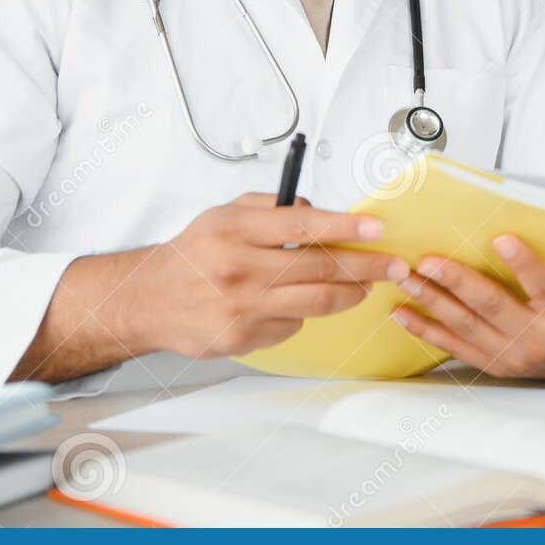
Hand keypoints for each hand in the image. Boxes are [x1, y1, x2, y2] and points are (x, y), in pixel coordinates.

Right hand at [122, 194, 407, 358]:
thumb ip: (273, 206)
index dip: (345, 227)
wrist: (150, 299)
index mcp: (235, 230)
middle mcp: (238, 268)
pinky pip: (292, 325)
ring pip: (315, 302)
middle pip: (319, 268)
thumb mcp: (225, 213)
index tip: (376, 229)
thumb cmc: (195, 253)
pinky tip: (291, 304)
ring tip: (365, 286)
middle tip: (395, 264)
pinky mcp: (242, 337)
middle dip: (366, 266)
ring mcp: (241, 307)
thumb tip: (320, 212)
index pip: (303, 225)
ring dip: (349, 294)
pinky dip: (301, 314)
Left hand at [388, 229, 544, 379]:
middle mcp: (537, 340)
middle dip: (459, 281)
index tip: (502, 238)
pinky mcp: (489, 363)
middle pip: (494, 306)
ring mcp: (510, 355)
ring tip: (407, 274)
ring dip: (432, 300)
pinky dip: (425, 328)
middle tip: (431, 257)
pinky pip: (452, 345)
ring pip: (466, 324)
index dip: (525, 265)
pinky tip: (401, 310)